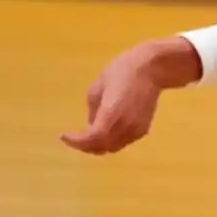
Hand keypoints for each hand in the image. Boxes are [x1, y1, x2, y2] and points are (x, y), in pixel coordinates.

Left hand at [61, 37, 202, 154]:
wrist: (152, 68)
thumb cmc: (121, 71)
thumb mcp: (98, 87)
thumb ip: (93, 111)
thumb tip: (91, 127)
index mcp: (112, 112)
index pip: (92, 137)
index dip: (77, 142)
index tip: (64, 136)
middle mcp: (125, 125)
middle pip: (102, 147)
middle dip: (86, 145)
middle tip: (75, 138)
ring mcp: (136, 129)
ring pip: (113, 148)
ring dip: (99, 145)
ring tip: (90, 135)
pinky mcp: (143, 130)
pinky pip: (123, 142)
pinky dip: (112, 141)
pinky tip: (107, 131)